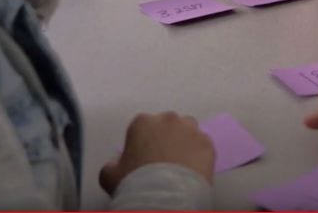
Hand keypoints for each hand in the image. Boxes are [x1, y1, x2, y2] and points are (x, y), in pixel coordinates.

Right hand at [99, 111, 214, 193]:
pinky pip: (203, 145)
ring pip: (188, 131)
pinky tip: (193, 169)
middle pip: (168, 125)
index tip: (143, 157)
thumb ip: (113, 162)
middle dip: (166, 138)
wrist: (165, 197)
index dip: (142, 142)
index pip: (142, 127)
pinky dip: (199, 154)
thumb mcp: (109, 175)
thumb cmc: (134, 183)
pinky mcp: (208, 143)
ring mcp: (191, 130)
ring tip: (181, 163)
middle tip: (164, 160)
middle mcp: (168, 120)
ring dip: (185, 142)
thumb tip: (119, 161)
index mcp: (143, 123)